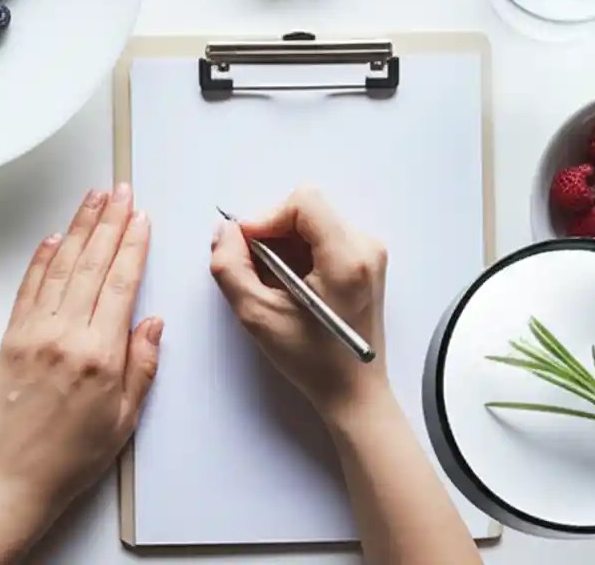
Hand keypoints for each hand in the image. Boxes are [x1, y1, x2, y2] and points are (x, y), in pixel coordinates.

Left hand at [0, 185, 161, 562]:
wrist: (14, 478)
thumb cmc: (71, 457)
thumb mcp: (126, 418)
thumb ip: (142, 365)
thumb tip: (152, 323)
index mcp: (100, 355)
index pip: (121, 282)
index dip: (133, 245)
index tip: (141, 219)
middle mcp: (65, 336)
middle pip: (92, 263)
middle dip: (109, 221)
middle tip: (120, 192)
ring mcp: (34, 333)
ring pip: (61, 266)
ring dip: (78, 228)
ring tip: (92, 200)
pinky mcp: (11, 338)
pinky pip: (29, 287)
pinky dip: (42, 258)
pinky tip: (54, 238)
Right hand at [209, 188, 389, 424]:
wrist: (354, 392)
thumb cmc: (314, 362)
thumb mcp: (258, 316)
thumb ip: (231, 267)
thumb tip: (225, 231)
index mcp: (347, 258)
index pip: (304, 202)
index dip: (266, 217)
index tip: (246, 245)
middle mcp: (366, 247)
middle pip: (307, 210)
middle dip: (272, 233)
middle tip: (255, 269)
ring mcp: (369, 253)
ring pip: (311, 222)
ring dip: (283, 245)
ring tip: (273, 284)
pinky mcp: (365, 262)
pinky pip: (322, 237)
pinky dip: (298, 254)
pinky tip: (289, 286)